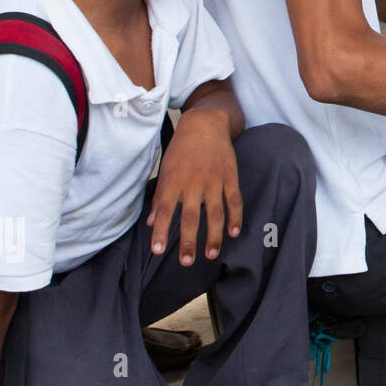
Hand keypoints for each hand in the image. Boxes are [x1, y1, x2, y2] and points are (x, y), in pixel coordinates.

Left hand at [147, 110, 240, 264]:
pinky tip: (234, 232)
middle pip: (190, 217)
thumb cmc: (182, 148)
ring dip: (213, 236)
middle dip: (188, 241)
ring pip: (215, 213)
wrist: (206, 123)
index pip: (165, 210)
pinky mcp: (230, 177)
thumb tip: (150, 223)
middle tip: (186, 262)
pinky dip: (235, 217)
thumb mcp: (166, 169)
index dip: (160, 231)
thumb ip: (160, 197)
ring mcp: (214, 180)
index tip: (156, 250)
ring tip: (210, 254)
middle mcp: (193, 183)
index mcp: (174, 181)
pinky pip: (234, 200)